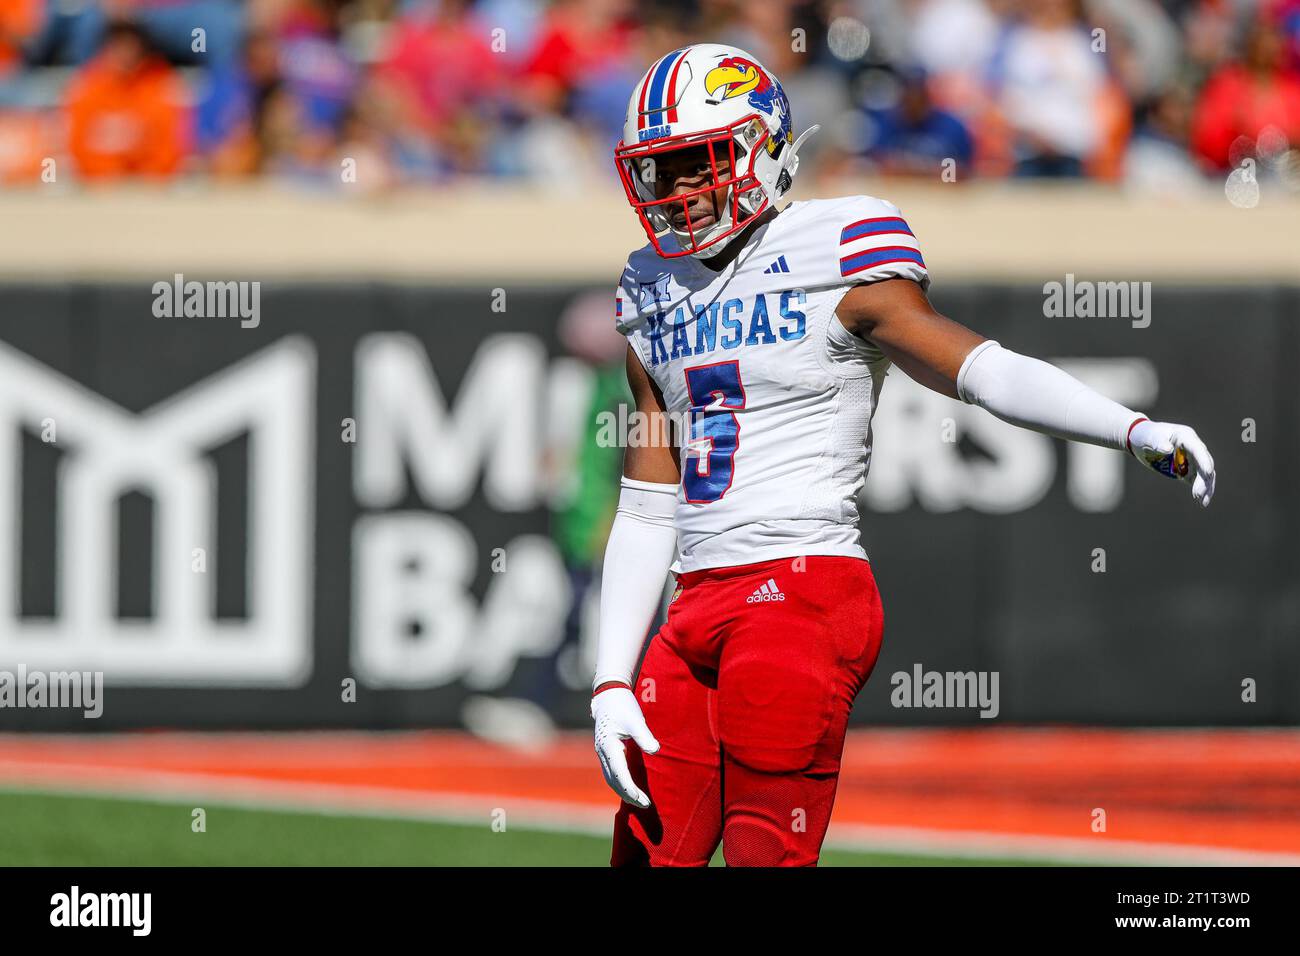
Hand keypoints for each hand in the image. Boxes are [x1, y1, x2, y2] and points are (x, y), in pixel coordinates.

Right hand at [590, 685, 659, 807]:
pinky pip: (611, 773)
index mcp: (609, 746)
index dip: (630, 790)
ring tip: (639, 800)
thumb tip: (654, 751)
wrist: (609, 695)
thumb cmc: (623, 706)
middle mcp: (602, 752)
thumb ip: (644, 736)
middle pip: (613, 781)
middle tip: (645, 805)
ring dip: (623, 791)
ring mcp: (602, 752)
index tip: (643, 800)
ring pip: (610, 778)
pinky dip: (620, 783)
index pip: (619, 774)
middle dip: (628, 795)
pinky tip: (630, 787)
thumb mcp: (635, 720)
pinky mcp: (606, 751)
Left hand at [1128, 419, 1215, 506]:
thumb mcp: (1149, 438)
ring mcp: (1192, 458)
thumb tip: (1168, 449)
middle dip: (1203, 479)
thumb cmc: (1146, 435)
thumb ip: (1158, 443)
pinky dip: (1201, 489)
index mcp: (1186, 436)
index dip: (1204, 460)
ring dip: (1205, 487)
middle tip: (1198, 494)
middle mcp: (1193, 447)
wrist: (1142, 439)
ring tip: (1202, 502)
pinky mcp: (1187, 468)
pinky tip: (1202, 501)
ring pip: (1205, 473)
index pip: (1198, 449)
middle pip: (1204, 463)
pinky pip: (1198, 479)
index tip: (1208, 472)